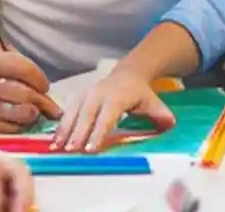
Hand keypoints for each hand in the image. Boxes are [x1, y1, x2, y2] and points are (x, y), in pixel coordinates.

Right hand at [0, 41, 60, 132]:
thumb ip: (21, 59)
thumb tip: (46, 83)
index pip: (27, 71)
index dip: (40, 80)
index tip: (43, 86)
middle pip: (28, 95)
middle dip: (43, 101)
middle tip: (47, 104)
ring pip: (22, 114)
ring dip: (34, 114)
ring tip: (35, 112)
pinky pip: (11, 128)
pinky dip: (20, 125)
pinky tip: (20, 120)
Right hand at [51, 68, 174, 152]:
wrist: (128, 73)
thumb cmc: (140, 93)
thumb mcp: (152, 101)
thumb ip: (160, 114)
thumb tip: (170, 124)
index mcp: (117, 96)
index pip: (107, 116)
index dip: (99, 132)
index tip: (91, 148)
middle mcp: (99, 93)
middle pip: (87, 115)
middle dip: (78, 133)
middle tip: (71, 150)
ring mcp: (87, 94)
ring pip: (73, 112)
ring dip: (64, 130)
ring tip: (57, 147)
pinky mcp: (78, 97)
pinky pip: (67, 111)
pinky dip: (60, 126)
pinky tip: (54, 141)